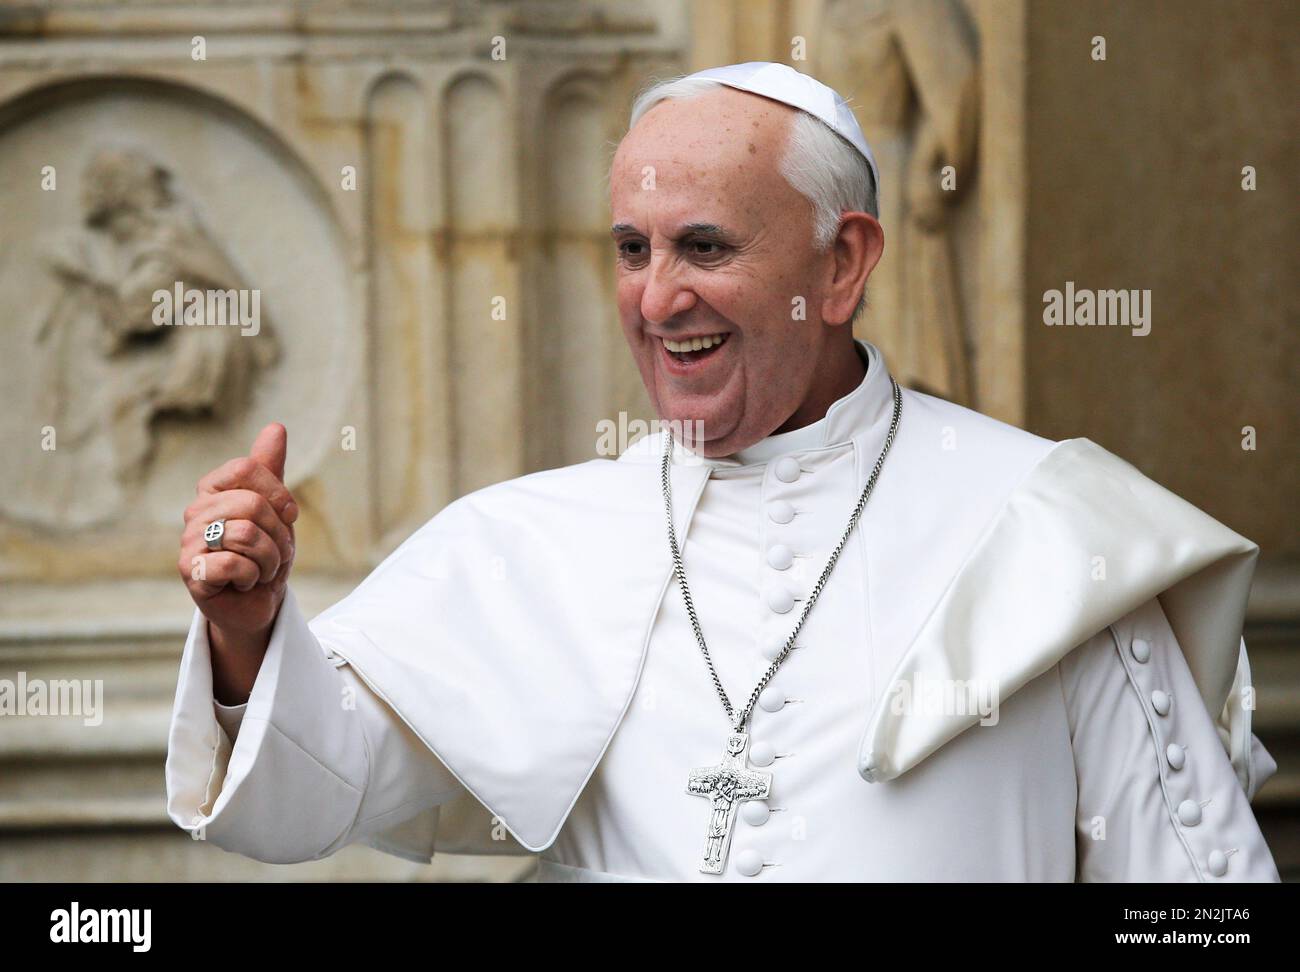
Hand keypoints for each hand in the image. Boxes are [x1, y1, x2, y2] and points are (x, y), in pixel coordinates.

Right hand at [178, 423, 298, 642]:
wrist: (256, 602)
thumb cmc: (264, 551)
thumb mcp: (275, 509)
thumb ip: (270, 469)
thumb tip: (275, 427)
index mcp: (214, 489)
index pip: (248, 468)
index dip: (278, 494)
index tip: (287, 515)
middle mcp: (196, 511)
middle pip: (252, 504)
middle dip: (278, 534)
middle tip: (273, 552)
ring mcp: (189, 542)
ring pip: (247, 535)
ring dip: (269, 560)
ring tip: (260, 569)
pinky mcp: (191, 572)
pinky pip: (235, 564)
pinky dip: (252, 578)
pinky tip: (243, 584)